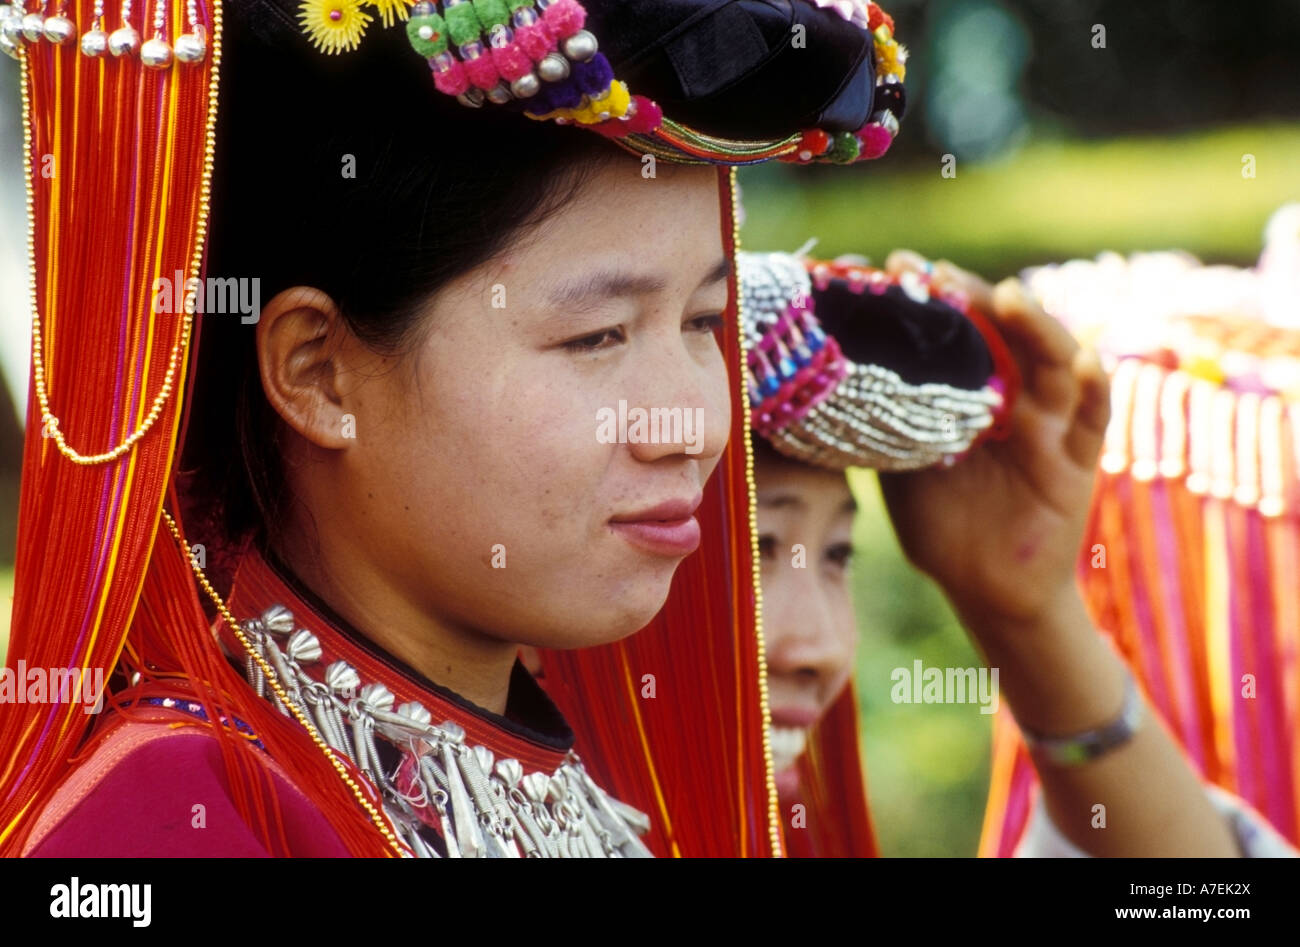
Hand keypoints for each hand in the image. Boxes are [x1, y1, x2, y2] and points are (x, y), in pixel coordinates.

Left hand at [875, 250, 1110, 630]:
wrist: (983, 590)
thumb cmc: (943, 525)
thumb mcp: (901, 469)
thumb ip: (883, 427)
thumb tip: (827, 387)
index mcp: (973, 394)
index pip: (959, 331)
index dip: (934, 299)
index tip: (897, 267)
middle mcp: (1014, 400)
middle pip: (1006, 333)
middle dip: (976, 298)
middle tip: (940, 274)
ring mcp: (1049, 426)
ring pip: (1053, 362)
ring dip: (1036, 326)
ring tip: (1010, 296)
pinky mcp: (1075, 463)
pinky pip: (1092, 419)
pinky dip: (1094, 387)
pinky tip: (1085, 360)